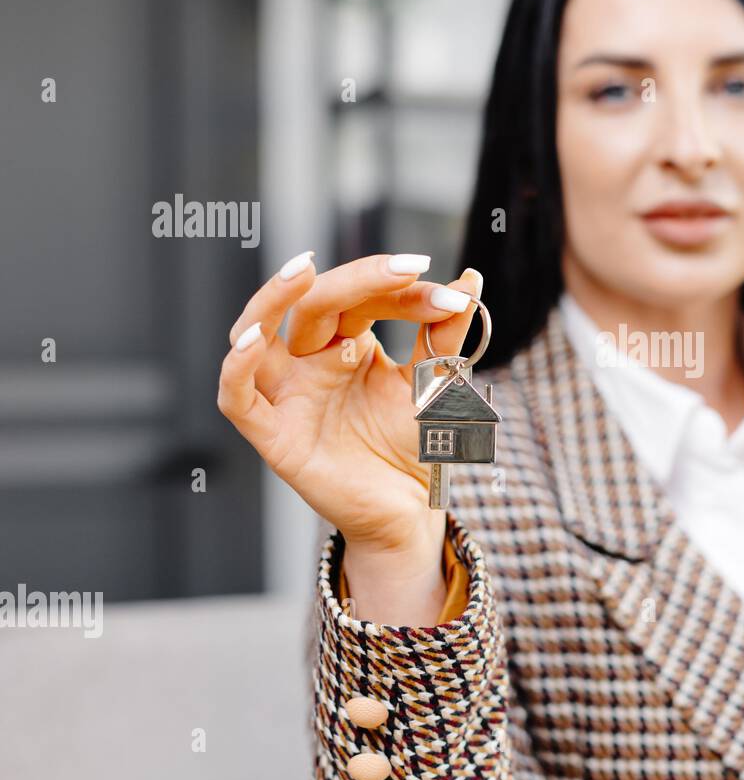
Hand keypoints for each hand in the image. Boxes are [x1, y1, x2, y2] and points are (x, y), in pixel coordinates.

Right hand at [217, 252, 483, 617]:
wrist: (411, 513)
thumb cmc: (417, 446)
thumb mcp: (437, 386)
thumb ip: (446, 336)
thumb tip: (469, 278)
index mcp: (348, 342)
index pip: (365, 297)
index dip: (405, 291)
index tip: (453, 296)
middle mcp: (311, 361)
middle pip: (316, 302)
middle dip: (360, 279)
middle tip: (405, 267)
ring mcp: (288, 395)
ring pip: (255, 332)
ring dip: (271, 298)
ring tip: (302, 269)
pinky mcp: (274, 436)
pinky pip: (238, 398)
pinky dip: (237, 367)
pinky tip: (254, 340)